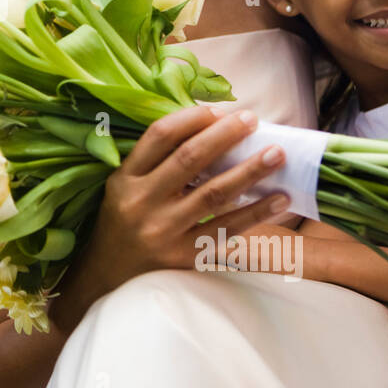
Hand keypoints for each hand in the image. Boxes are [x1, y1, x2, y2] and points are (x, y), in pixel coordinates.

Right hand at [73, 105, 290, 295]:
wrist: (108, 277)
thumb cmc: (123, 222)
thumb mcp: (124, 186)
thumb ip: (155, 161)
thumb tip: (209, 128)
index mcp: (125, 178)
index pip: (160, 136)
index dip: (192, 119)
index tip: (219, 110)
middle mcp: (142, 202)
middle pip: (189, 159)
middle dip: (225, 135)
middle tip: (252, 120)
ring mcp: (164, 231)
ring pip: (213, 194)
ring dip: (249, 171)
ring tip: (276, 154)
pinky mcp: (184, 256)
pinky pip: (226, 230)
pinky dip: (255, 214)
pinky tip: (279, 200)